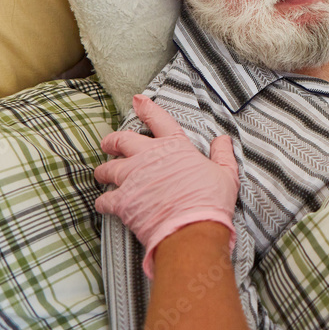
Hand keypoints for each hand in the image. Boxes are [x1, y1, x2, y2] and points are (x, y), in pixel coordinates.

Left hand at [94, 94, 240, 278]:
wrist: (192, 229)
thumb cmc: (210, 201)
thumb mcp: (226, 174)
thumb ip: (222, 154)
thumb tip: (223, 140)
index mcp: (175, 147)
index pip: (159, 120)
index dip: (147, 108)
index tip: (137, 100)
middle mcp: (149, 157)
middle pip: (123, 140)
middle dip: (113, 140)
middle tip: (108, 143)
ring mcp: (133, 178)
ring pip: (108, 167)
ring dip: (104, 170)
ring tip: (102, 173)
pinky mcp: (122, 201)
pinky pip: (104, 198)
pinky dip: (102, 200)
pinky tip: (103, 203)